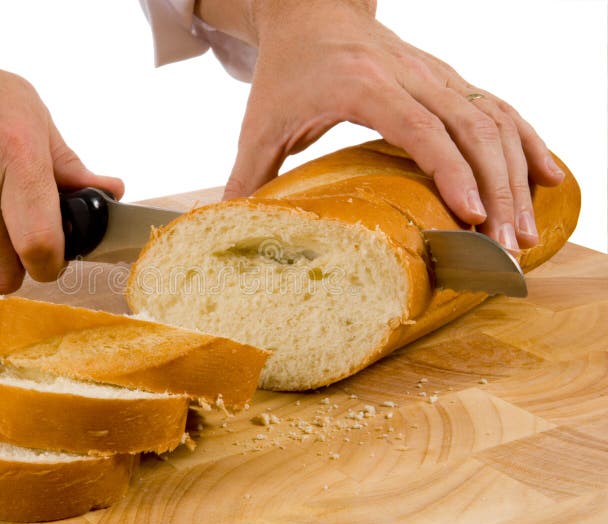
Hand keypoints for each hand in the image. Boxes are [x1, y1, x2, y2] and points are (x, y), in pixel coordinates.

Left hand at [198, 0, 565, 250]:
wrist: (312, 10)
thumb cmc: (286, 68)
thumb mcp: (261, 120)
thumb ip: (248, 174)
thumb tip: (229, 227)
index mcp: (362, 83)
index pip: (419, 126)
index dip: (450, 170)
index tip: (473, 215)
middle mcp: (409, 73)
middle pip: (468, 127)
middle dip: (496, 188)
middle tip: (506, 247)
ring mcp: (435, 72)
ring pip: (492, 117)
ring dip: (517, 173)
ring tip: (527, 231)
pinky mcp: (447, 78)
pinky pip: (497, 106)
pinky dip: (526, 140)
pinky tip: (548, 175)